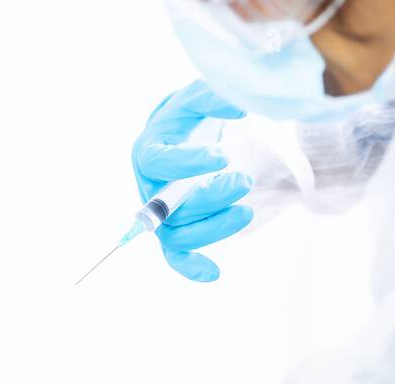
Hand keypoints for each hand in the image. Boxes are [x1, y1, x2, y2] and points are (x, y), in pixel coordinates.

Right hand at [132, 78, 254, 281]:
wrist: (184, 135)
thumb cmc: (189, 117)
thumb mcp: (199, 98)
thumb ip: (214, 97)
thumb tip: (238, 107)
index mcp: (148, 151)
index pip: (158, 162)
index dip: (186, 163)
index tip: (222, 157)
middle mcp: (149, 187)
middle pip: (171, 207)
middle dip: (211, 197)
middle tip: (245, 181)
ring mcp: (162, 214)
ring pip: (178, 234)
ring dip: (213, 228)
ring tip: (246, 211)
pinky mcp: (176, 229)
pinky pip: (176, 255)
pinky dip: (191, 267)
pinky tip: (213, 274)